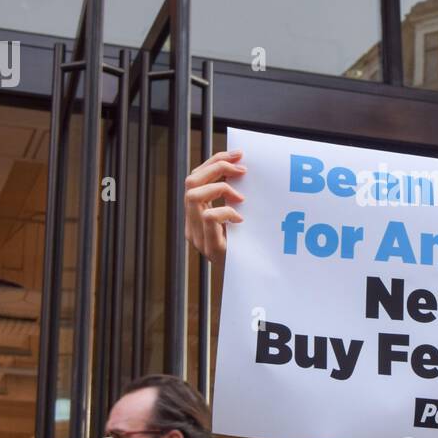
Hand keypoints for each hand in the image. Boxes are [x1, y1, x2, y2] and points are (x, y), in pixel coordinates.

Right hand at [184, 149, 246, 264]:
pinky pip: (210, 217)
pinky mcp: (211, 247)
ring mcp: (198, 237)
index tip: (238, 154)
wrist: (248, 283)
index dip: (214, 161)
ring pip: (193, 195)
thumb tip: (244, 171)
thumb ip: (234, 200)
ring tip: (241, 196)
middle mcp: (192, 225)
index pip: (195, 179)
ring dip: (220, 187)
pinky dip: (227, 211)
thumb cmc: (247, 251)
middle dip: (216, 166)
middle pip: (190, 181)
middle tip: (242, 168)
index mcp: (196, 216)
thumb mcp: (238, 220)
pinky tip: (241, 219)